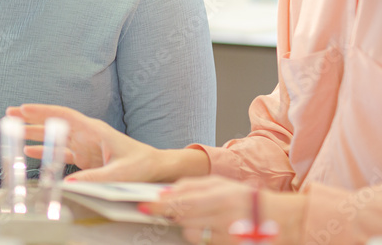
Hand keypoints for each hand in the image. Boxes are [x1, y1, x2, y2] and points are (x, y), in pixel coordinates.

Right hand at [6, 103, 207, 181]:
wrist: (157, 168)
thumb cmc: (143, 165)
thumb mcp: (120, 172)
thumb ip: (96, 178)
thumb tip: (69, 184)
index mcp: (95, 130)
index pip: (64, 116)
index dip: (43, 112)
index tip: (23, 108)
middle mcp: (87, 134)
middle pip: (55, 122)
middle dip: (32, 118)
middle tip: (10, 114)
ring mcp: (86, 145)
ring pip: (55, 136)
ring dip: (36, 133)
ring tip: (15, 131)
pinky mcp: (86, 157)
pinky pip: (61, 151)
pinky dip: (46, 151)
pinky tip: (31, 153)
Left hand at [140, 176, 306, 244]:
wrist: (278, 220)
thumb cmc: (246, 198)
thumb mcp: (220, 183)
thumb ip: (192, 185)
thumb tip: (166, 191)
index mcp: (219, 197)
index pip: (181, 202)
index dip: (159, 205)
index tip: (144, 206)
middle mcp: (222, 218)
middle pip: (182, 219)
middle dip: (168, 214)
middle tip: (160, 209)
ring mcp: (225, 235)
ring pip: (190, 233)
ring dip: (184, 225)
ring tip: (194, 216)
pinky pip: (202, 242)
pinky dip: (198, 234)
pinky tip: (204, 226)